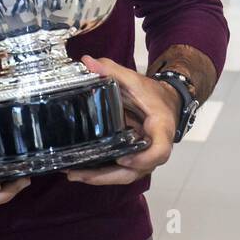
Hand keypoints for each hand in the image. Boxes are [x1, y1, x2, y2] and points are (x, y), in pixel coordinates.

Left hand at [65, 55, 177, 185]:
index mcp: (160, 130)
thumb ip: (112, 70)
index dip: (142, 158)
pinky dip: (101, 173)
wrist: (165, 102)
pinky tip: (80, 170)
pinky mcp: (134, 158)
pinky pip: (120, 170)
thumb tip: (87, 61)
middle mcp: (154, 149)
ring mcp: (144, 157)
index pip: (159, 151)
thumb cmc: (152, 94)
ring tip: (73, 174)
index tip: (122, 157)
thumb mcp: (135, 80)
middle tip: (80, 174)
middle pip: (135, 171)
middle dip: (107, 176)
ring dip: (100, 178)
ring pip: (125, 175)